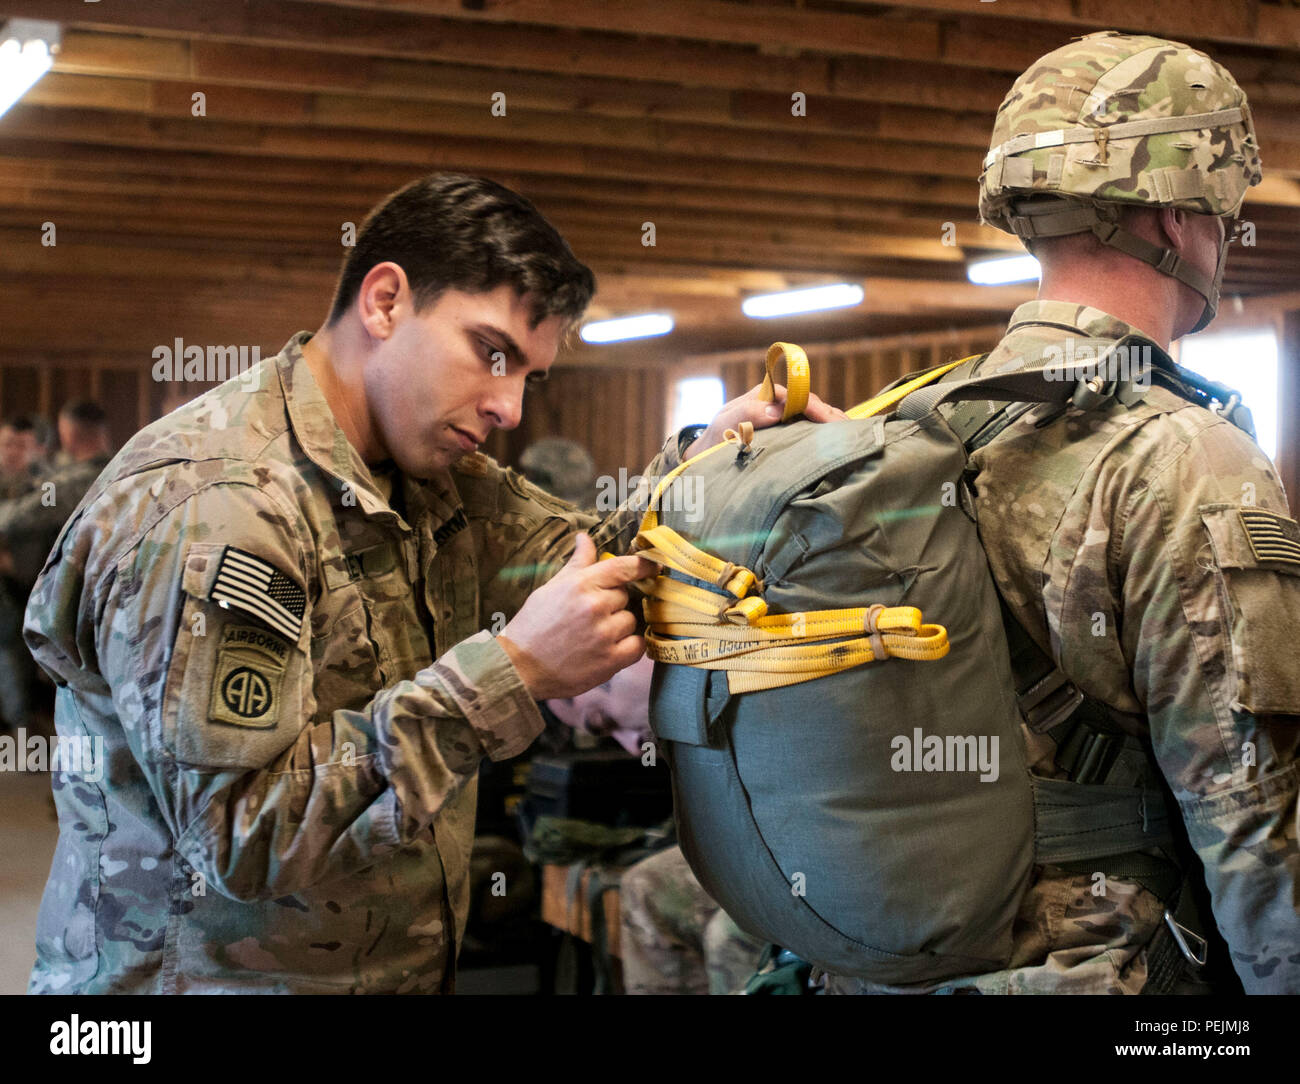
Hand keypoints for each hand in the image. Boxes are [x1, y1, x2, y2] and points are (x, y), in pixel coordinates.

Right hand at [499, 533, 659, 699]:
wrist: (520, 666)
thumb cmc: (534, 624)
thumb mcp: (553, 587)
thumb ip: (577, 563)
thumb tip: (585, 538)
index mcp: (581, 584)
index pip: (624, 567)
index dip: (643, 566)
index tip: (653, 567)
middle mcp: (595, 606)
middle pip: (626, 596)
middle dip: (614, 604)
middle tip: (592, 616)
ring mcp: (604, 634)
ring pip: (631, 621)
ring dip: (619, 627)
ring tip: (595, 635)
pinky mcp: (610, 660)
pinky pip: (637, 646)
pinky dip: (629, 647)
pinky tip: (610, 648)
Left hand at [684, 382, 846, 458]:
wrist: (706, 459)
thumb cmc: (714, 440)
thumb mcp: (724, 424)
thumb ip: (745, 413)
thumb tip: (777, 410)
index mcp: (765, 397)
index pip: (797, 397)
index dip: (814, 407)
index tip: (828, 421)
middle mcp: (778, 406)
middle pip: (811, 406)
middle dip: (831, 417)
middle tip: (849, 430)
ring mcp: (785, 422)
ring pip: (814, 419)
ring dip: (833, 427)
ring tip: (853, 436)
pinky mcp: (788, 438)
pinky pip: (810, 433)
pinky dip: (826, 437)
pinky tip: (841, 444)